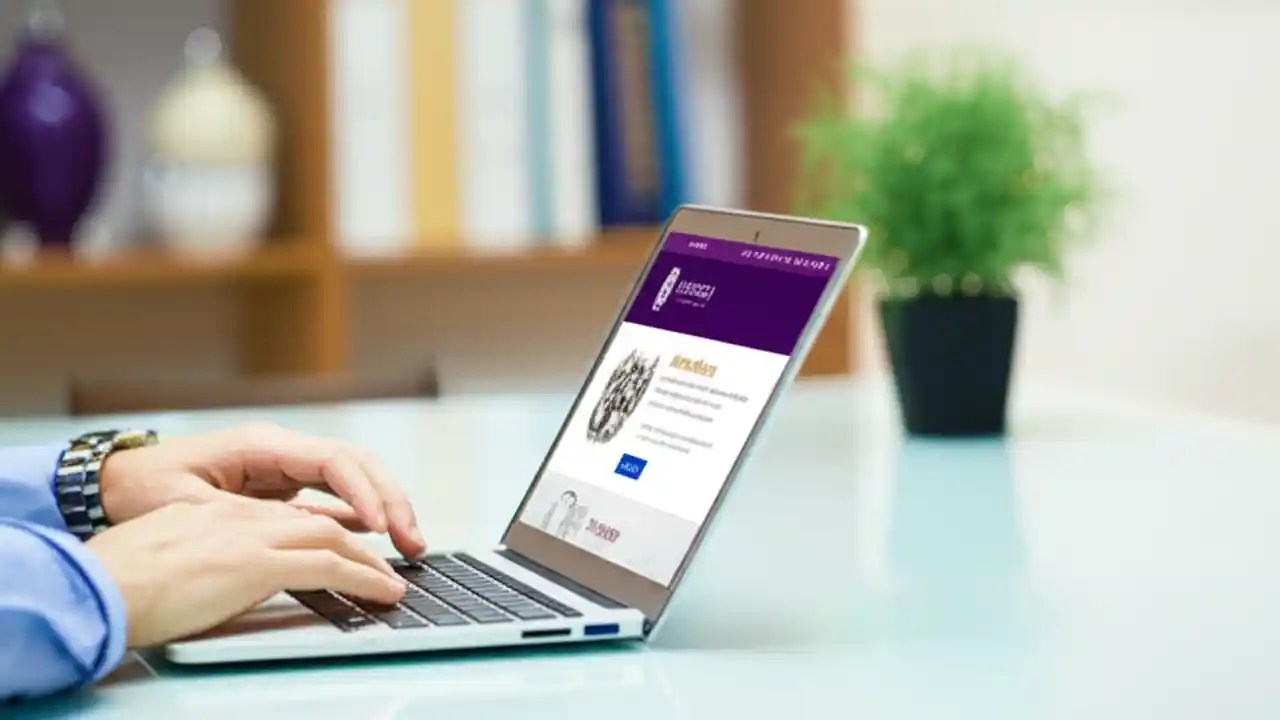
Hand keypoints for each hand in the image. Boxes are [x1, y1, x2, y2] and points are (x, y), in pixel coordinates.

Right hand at [86, 500, 407, 647]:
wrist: (99, 585)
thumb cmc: (122, 578)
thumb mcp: (173, 550)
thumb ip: (207, 548)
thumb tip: (221, 569)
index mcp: (223, 510)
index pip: (291, 513)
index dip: (327, 525)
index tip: (353, 539)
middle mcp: (244, 514)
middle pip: (322, 518)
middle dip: (363, 536)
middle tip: (389, 557)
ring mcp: (254, 534)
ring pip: (335, 537)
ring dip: (371, 560)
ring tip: (392, 580)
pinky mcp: (259, 562)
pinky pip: (330, 565)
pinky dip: (365, 577)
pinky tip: (383, 592)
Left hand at [98, 423, 425, 557]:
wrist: (114, 482)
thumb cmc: (142, 488)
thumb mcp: (188, 503)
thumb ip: (244, 513)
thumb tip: (294, 529)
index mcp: (263, 444)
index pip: (334, 460)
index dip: (364, 493)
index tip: (380, 527)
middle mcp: (281, 448)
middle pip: (357, 464)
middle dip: (391, 499)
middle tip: (413, 541)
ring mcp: (285, 464)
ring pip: (354, 476)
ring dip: (385, 505)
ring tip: (409, 542)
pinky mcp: (283, 484)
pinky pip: (335, 493)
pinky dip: (361, 513)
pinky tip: (379, 536)